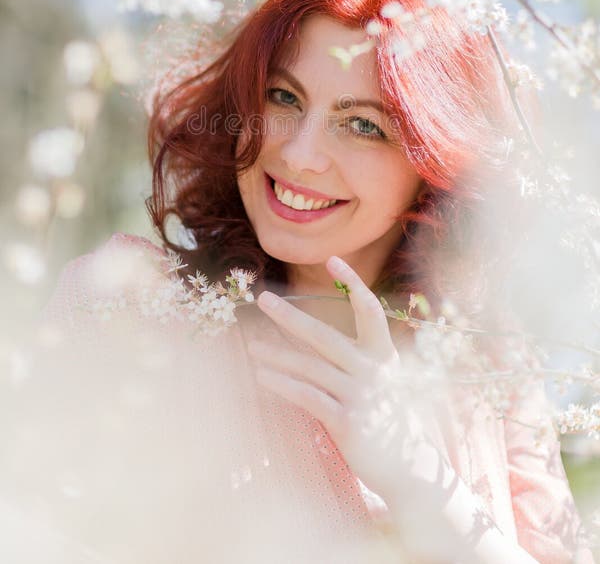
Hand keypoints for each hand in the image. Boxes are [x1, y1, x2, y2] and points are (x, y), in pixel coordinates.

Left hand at [249, 255, 452, 508]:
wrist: (412, 469)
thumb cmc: (390, 418)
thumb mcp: (383, 378)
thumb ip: (356, 356)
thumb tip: (314, 333)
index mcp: (384, 354)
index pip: (369, 308)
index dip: (352, 282)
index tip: (333, 259)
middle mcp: (374, 370)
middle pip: (325, 336)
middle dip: (290, 316)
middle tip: (262, 298)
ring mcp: (361, 396)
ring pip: (310, 368)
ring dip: (277, 355)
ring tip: (251, 347)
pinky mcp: (348, 422)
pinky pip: (308, 398)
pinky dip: (282, 385)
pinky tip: (261, 376)